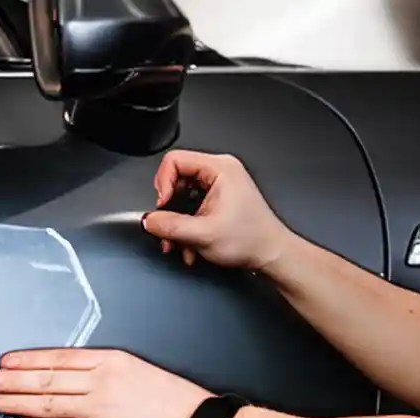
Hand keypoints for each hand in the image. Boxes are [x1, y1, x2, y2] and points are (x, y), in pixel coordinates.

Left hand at [0, 349, 213, 417]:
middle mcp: (101, 382)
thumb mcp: (134, 367)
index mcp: (110, 360)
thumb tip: (62, 373)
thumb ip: (100, 369)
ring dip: (16, 403)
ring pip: (48, 405)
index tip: (6, 362)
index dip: (28, 361)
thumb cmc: (168, 397)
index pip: (58, 358)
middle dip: (12, 381)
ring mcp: (98, 410)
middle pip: (46, 380)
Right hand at [142, 150, 297, 271]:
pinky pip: (191, 205)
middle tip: (168, 229)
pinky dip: (186, 226)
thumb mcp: (202, 234)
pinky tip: (190, 244)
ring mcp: (219, 184)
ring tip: (180, 243)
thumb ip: (170, 225)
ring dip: (176, 223)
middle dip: (168, 209)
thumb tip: (148, 219)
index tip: (163, 206)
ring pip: (181, 196)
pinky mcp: (218, 198)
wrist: (270, 254)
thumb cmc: (251, 239)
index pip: (174, 161)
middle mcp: (220, 171)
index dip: (162, 184)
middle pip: (175, 179)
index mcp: (220, 168)